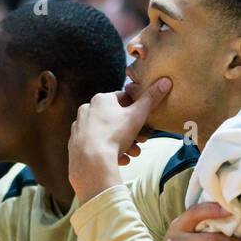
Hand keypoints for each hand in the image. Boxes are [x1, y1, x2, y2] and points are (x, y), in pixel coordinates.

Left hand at [69, 77, 170, 204]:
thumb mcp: (137, 116)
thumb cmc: (114, 135)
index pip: (123, 99)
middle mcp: (87, 109)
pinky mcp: (76, 141)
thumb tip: (165, 81)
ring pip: (108, 133)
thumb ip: (151, 99)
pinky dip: (110, 151)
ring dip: (124, 143)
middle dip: (132, 131)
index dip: (137, 109)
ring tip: (133, 153)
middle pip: (116, 118)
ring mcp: (80, 126)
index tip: (145, 121)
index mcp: (101, 100)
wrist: (91, 160)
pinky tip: (121, 159)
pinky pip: (97, 145)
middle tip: (142, 141)